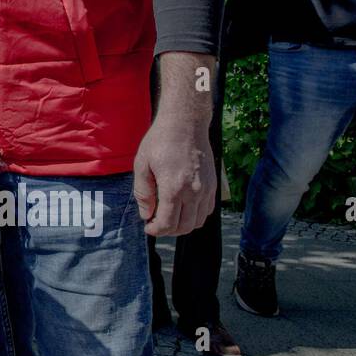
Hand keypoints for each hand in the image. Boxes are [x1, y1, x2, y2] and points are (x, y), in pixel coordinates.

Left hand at [133, 113, 215, 236]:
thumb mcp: (142, 164)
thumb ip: (143, 193)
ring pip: (198, 221)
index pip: (168, 224)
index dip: (156, 231)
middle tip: (156, 223)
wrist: (186, 123)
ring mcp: (207, 189)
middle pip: (184, 227)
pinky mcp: (213, 185)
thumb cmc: (161, 141)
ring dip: (183, 225)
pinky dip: (195, 216)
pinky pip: (207, 210)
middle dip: (168, 231)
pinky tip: (183, 208)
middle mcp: (194, 192)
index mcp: (174, 188)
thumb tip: (146, 214)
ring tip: (168, 216)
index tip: (148, 227)